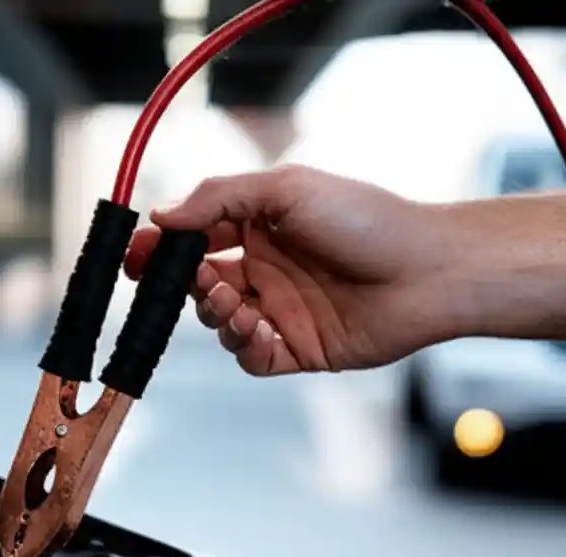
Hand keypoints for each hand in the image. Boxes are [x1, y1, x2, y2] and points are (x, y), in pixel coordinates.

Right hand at [124, 165, 456, 374]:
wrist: (428, 272)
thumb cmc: (368, 221)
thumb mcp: (287, 189)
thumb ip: (220, 199)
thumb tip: (163, 215)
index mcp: (258, 227)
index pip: (193, 238)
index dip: (160, 247)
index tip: (137, 255)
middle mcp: (265, 269)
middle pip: (196, 284)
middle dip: (185, 285)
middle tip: (202, 281)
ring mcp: (280, 310)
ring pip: (219, 323)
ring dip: (216, 316)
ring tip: (238, 304)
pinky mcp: (298, 349)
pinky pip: (251, 358)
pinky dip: (245, 347)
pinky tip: (262, 331)